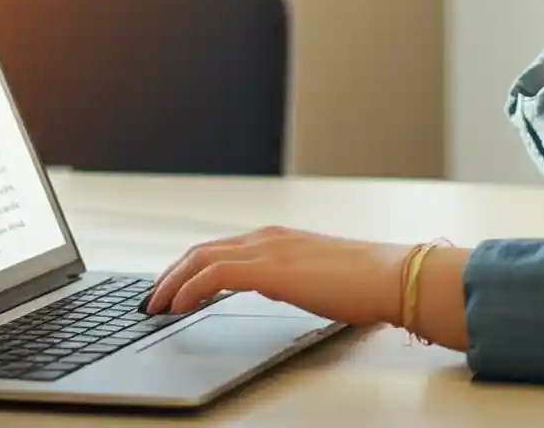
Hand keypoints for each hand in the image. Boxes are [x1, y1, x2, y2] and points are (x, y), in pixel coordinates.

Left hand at [145, 226, 409, 324]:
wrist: (391, 276)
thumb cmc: (365, 282)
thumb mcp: (317, 276)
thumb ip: (293, 277)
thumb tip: (281, 288)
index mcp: (277, 238)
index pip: (220, 247)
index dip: (188, 266)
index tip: (172, 286)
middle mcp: (267, 237)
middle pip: (201, 249)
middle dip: (171, 273)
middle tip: (152, 297)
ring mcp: (267, 249)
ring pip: (200, 257)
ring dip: (172, 282)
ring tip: (155, 305)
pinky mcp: (269, 269)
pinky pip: (214, 274)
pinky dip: (190, 288)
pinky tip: (179, 304)